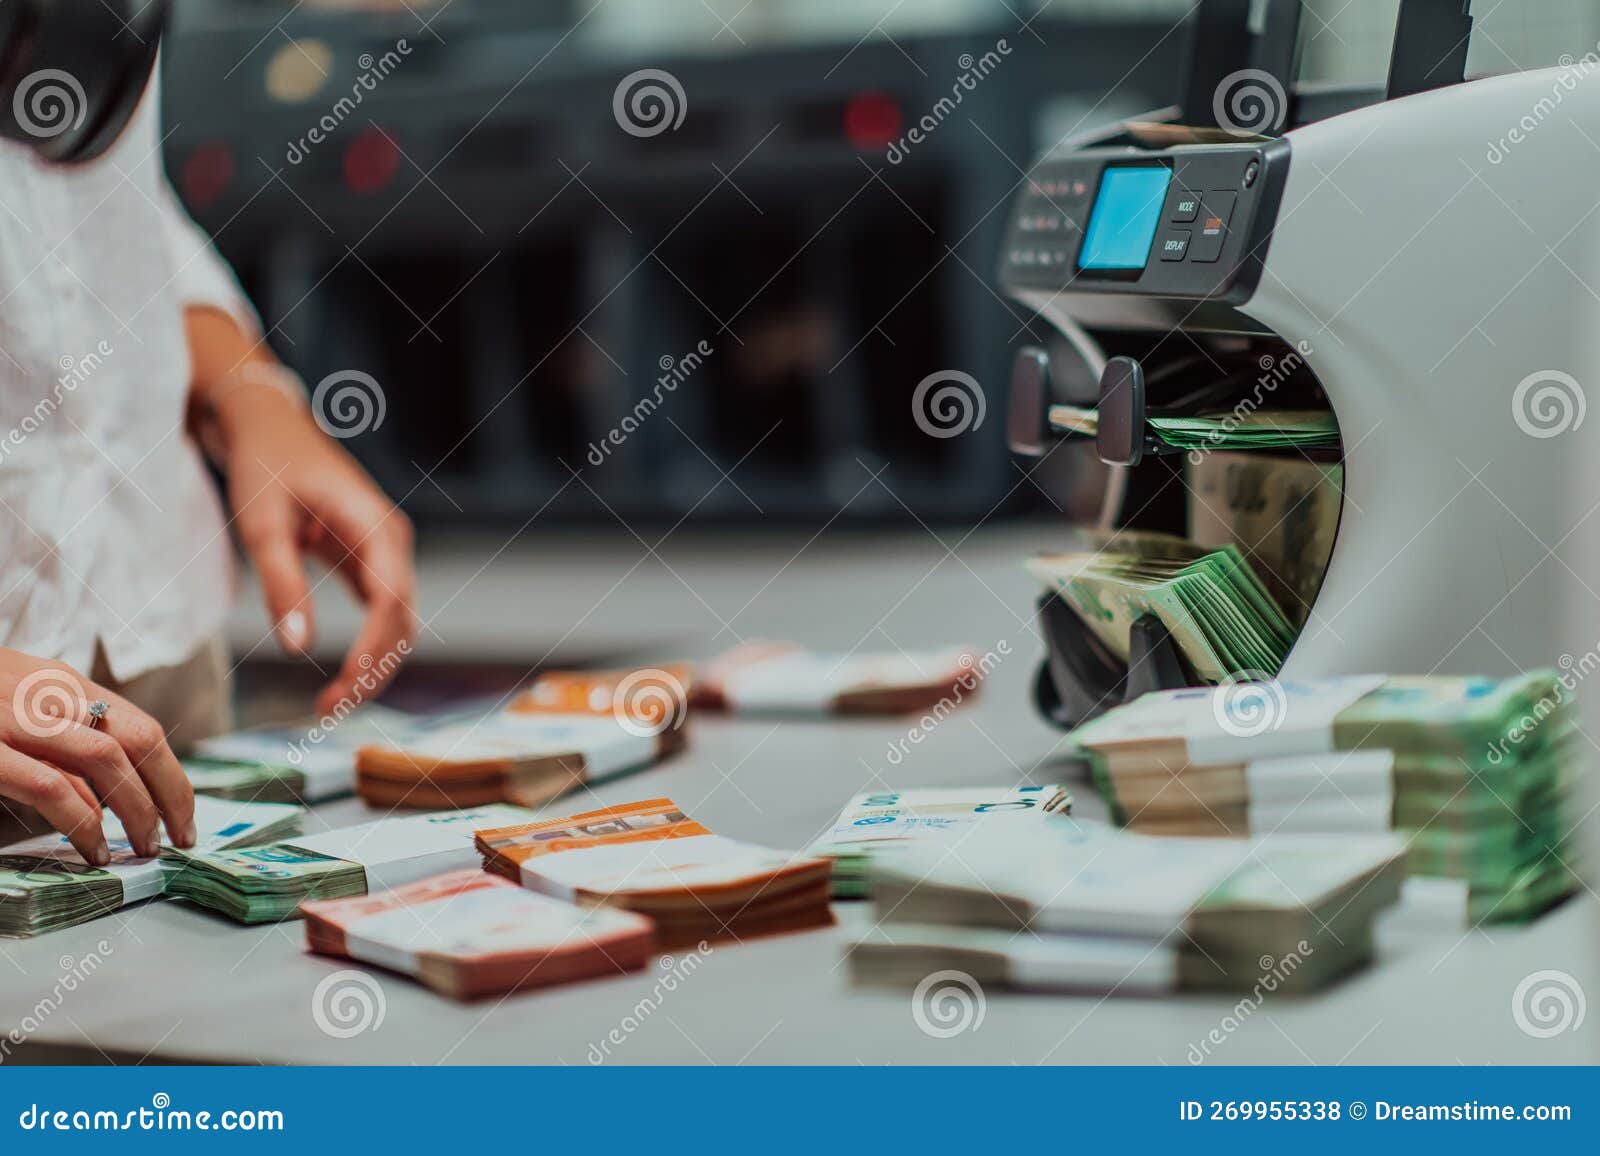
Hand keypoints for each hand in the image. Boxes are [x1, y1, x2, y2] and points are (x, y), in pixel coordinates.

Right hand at [0, 649, 196, 862]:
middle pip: (137, 740)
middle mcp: (44, 692)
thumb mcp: (13, 698)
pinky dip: (80, 821)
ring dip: (135, 810)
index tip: (183, 813)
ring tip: (144, 848)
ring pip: (106, 759)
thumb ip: (58, 727)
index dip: (171, 774)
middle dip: (170, 794)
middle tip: (179, 838)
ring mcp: (12, 717)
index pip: (140, 726)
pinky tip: (93, 850)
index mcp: (57, 680)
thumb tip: (107, 792)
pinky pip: (49, 785)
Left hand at [210, 376, 416, 717]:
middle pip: (402, 621)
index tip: (343, 686)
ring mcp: (386, 554)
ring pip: (397, 624)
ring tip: (331, 702)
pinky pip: (382, 615)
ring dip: (372, 665)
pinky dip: (367, 649)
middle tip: (328, 710)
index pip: (392, 601)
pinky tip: (342, 676)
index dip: (372, 649)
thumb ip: (281, 585)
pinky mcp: (370, 562)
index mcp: (377, 527)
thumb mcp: (262, 525)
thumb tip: (299, 649)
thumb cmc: (264, 466)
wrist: (268, 426)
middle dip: (373, 669)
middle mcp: (392, 543)